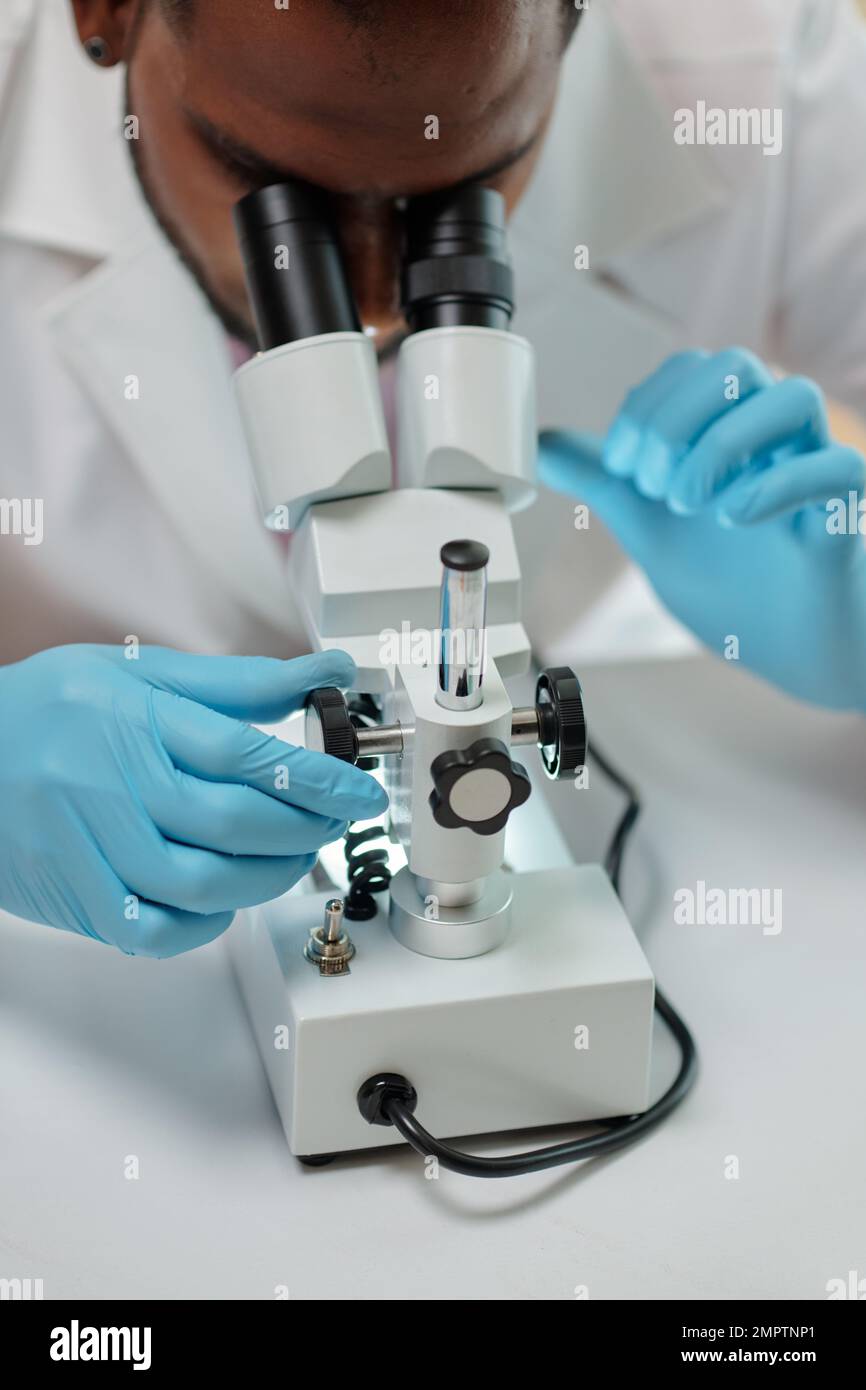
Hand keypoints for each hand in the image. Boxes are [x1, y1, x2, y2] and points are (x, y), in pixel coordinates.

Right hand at [0, 645, 385, 956]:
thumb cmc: (50, 708)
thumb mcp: (137, 672)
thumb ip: (234, 684)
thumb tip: (320, 677)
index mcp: (130, 715)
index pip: (243, 753)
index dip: (316, 777)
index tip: (358, 789)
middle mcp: (107, 781)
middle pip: (230, 822)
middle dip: (304, 828)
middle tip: (334, 820)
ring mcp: (86, 845)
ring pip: (200, 884)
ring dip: (266, 878)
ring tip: (290, 856)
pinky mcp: (73, 895)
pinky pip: (154, 931)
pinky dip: (204, 923)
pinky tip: (223, 897)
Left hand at [539, 348, 865, 711]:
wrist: (790, 650)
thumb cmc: (734, 584)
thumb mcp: (651, 529)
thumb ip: (605, 483)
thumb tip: (542, 444)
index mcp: (732, 429)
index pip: (691, 369)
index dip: (645, 406)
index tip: (617, 467)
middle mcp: (777, 438)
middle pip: (737, 365)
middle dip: (676, 417)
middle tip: (650, 484)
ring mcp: (816, 468)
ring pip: (793, 398)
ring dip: (723, 442)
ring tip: (688, 503)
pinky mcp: (847, 512)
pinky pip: (836, 467)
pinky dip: (778, 484)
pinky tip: (734, 517)